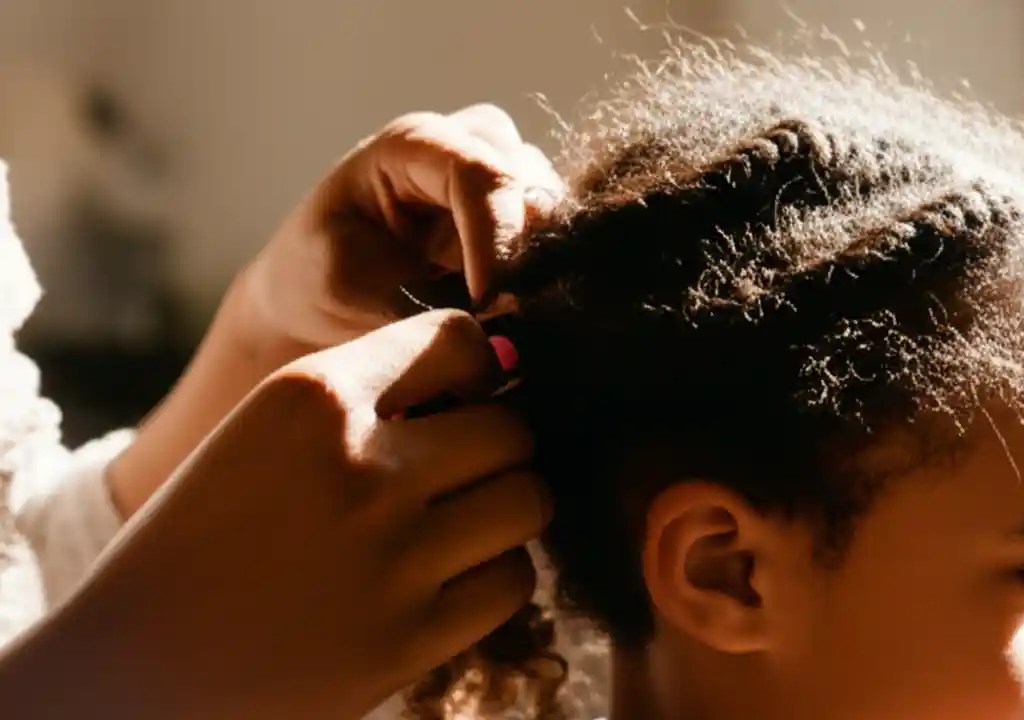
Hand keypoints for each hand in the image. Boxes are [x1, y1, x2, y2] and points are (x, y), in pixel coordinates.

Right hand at [0, 310, 548, 719]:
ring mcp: (390, 555)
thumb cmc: (200, 543)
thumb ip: (364, 398)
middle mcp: (359, 465)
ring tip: (461, 528)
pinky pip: (513, 581)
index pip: (456, 338)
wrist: (132, 673)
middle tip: (464, 475)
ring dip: (505, 512)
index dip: (477, 368)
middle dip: (497, 449)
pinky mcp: (408, 638)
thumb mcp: (261, 435)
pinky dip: (495, 579)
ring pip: (528, 501)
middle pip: (511, 428)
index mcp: (311, 396)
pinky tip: (450, 583)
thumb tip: (491, 371)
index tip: (467, 397)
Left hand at [240, 105, 562, 351]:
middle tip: (498, 317)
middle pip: (534, 187)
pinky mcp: (527, 214)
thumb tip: (494, 330)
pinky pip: (562, 243)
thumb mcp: (355, 293)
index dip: (495, 241)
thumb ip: (420, 303)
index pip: (484, 175)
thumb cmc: (322, 283)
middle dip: (524, 257)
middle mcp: (472, 143)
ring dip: (537, 270)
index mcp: (417, 143)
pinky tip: (513, 314)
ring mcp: (507, 174)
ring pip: (557, 216)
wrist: (319, 295)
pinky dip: (544, 281)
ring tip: (499, 317)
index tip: (483, 304)